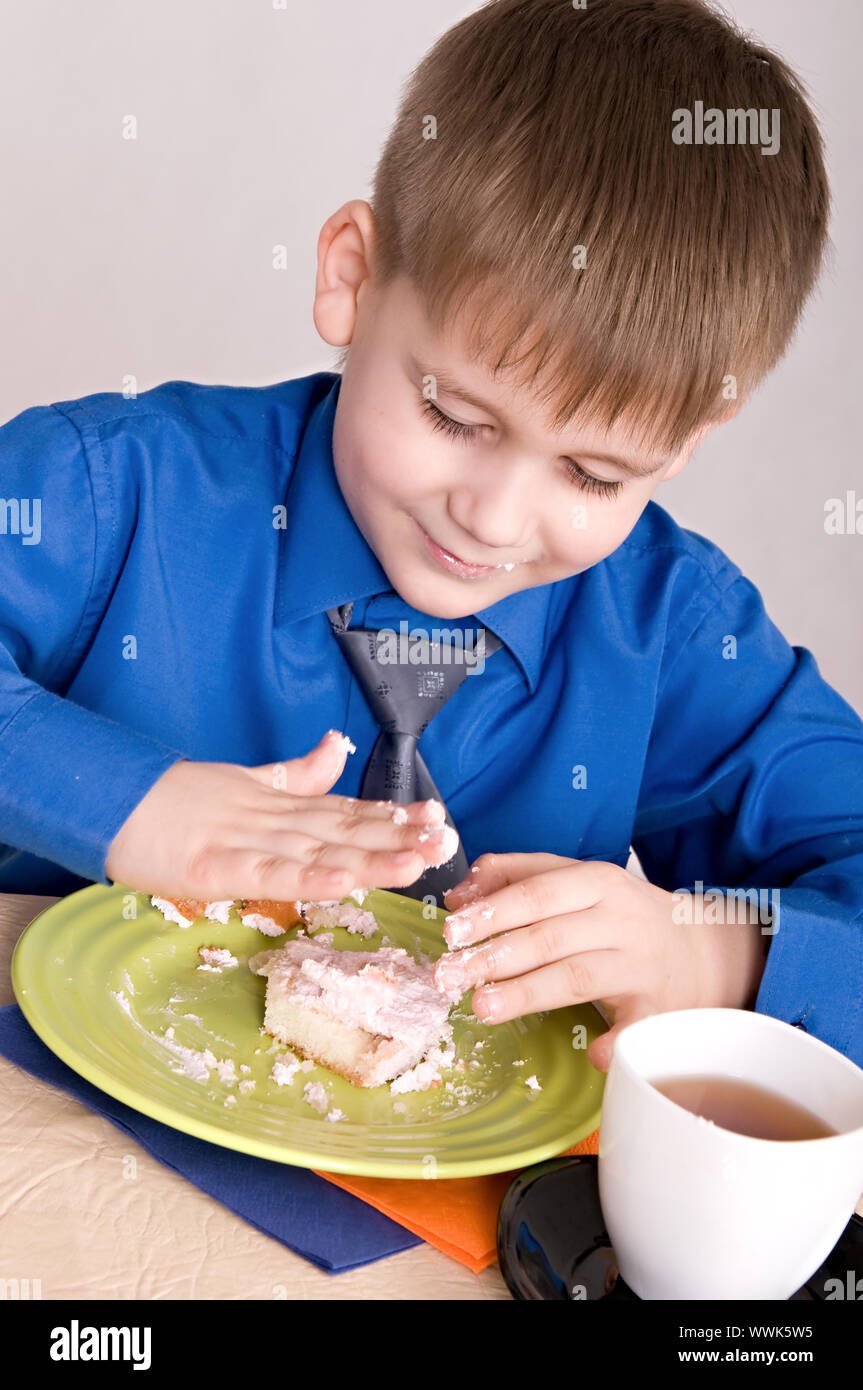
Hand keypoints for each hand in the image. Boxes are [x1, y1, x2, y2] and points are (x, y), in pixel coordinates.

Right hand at [105, 729, 456, 900]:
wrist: (112, 799)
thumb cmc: (175, 801)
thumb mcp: (246, 781)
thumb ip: (296, 772)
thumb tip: (339, 743)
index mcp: (282, 806)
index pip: (348, 812)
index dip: (394, 817)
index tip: (437, 818)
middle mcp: (275, 820)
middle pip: (346, 830)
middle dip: (400, 837)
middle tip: (448, 839)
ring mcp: (248, 841)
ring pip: (319, 850)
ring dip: (371, 856)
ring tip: (417, 859)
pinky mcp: (218, 866)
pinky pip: (270, 873)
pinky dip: (308, 876)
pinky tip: (344, 881)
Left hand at [433, 852, 769, 1071]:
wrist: (702, 947)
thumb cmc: (622, 915)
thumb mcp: (578, 880)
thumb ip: (519, 876)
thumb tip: (460, 894)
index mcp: (597, 882)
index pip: (538, 892)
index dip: (493, 911)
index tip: (452, 930)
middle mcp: (621, 919)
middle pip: (551, 936)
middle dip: (495, 956)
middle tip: (449, 975)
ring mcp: (640, 965)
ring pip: (578, 976)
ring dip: (528, 992)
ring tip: (482, 1006)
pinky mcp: (657, 1008)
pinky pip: (636, 1026)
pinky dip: (618, 1041)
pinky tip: (595, 1054)